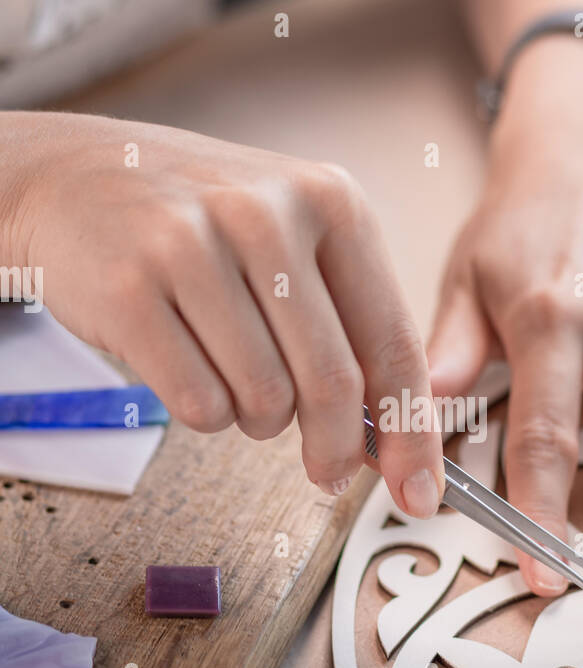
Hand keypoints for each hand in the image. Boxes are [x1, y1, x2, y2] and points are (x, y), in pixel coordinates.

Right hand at [1, 111, 443, 516]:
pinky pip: (198, 404)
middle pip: (333, 384)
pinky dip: (202, 411)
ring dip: (255, 418)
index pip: (394, 343)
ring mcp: (193, 247)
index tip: (418, 489)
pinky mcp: (130, 289)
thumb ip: (350, 325)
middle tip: (326, 470)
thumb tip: (396, 439)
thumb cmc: (199, 223)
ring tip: (231, 372)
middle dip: (334, 448)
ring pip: (264, 402)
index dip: (410, 431)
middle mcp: (267, 215)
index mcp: (330, 201)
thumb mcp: (293, 240)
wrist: (79, 178)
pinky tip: (187, 363)